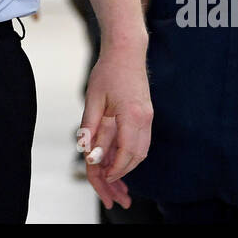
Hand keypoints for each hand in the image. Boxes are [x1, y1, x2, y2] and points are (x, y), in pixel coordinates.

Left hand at [78, 43, 152, 209]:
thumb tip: (89, 154)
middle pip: (137, 157)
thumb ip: (91, 127)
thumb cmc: (107, 72)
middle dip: (123, 173)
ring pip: (141, 151)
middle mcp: (145, 119)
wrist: (127, 51)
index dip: (115, 170)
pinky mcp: (147, 115)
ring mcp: (148, 117)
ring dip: (127, 165)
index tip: (103, 179)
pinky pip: (141, 141)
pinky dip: (130, 153)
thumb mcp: (93, 98)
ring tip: (113, 176)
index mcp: (132, 116)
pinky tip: (117, 156)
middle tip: (109, 186)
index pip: (126, 154)